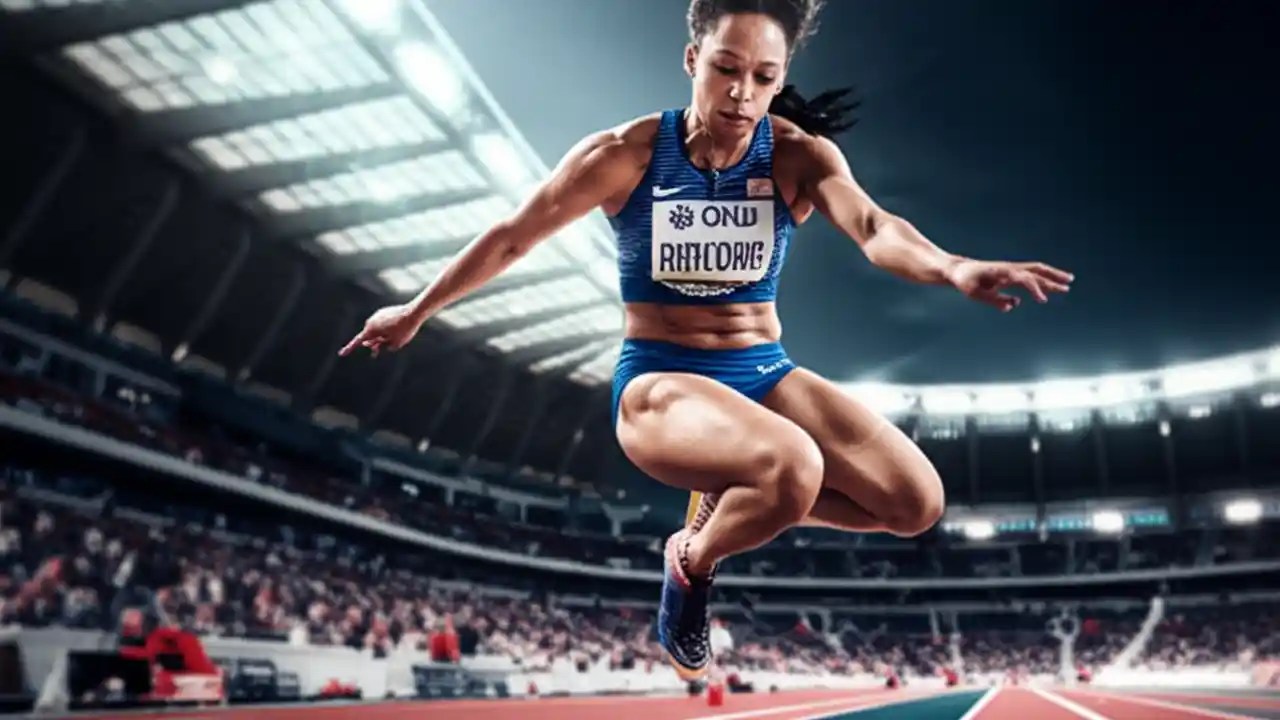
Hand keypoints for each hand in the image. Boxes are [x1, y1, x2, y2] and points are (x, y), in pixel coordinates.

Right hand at [338, 304, 422, 357]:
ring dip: (380, 337)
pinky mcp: (383, 312)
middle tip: (375, 353)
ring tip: (395, 337)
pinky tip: (397, 328)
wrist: (414, 312)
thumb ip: (381, 346)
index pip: (358, 342)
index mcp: (371, 330)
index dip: (349, 349)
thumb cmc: (404, 330)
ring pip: (375, 331)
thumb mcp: (394, 344)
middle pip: (368, 337)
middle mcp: (371, 321)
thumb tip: (375, 345)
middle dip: (371, 345)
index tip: (341, 354)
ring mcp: (377, 315)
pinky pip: (381, 324)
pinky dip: (385, 330)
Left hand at [946, 259, 1072, 311]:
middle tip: (1068, 286)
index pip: (1025, 279)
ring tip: (1068, 282)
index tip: (1043, 300)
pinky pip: (1030, 275)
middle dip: (1053, 278)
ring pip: (1036, 271)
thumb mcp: (976, 294)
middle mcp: (1010, 269)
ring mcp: (1011, 269)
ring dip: (1052, 276)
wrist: (960, 270)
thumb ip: (994, 300)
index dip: (1035, 289)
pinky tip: (1048, 290)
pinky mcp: (1010, 272)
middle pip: (1036, 271)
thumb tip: (1013, 305)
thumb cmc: (966, 282)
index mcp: (1003, 273)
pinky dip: (1041, 280)